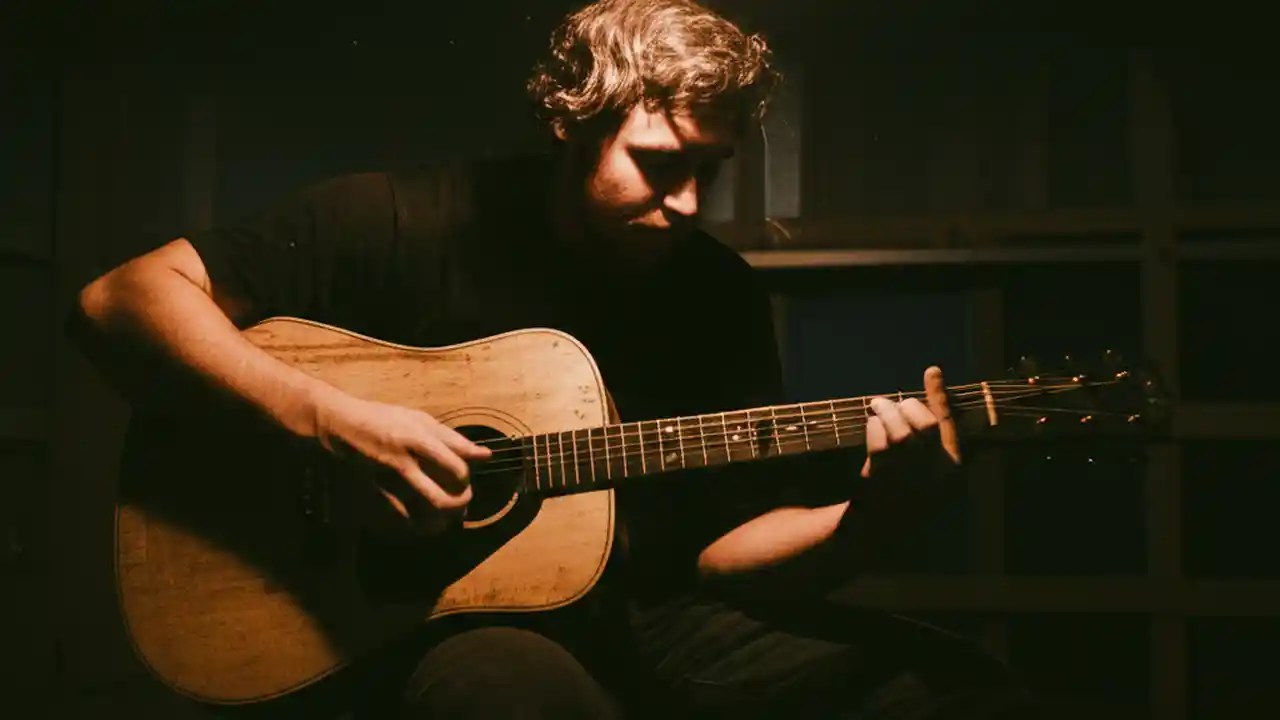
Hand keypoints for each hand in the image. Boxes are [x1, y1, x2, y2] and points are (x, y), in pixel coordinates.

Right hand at [313, 391, 491, 528]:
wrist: (340, 426)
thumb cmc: (384, 420)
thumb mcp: (420, 420)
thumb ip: (454, 440)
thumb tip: (486, 456)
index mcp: (418, 440)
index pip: (455, 469)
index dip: (465, 479)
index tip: (463, 479)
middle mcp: (403, 464)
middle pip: (440, 500)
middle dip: (458, 506)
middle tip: (462, 502)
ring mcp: (386, 483)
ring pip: (420, 517)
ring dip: (439, 521)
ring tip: (447, 515)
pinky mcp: (372, 496)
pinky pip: (399, 521)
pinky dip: (416, 526)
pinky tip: (423, 520)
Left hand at [835, 366, 961, 570]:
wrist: (876, 533)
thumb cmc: (900, 497)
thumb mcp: (923, 474)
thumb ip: (926, 445)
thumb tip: (915, 404)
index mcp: (951, 472)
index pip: (949, 425)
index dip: (939, 396)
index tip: (932, 370)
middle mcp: (936, 476)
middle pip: (926, 424)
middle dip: (907, 406)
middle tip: (889, 402)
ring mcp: (910, 478)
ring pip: (901, 430)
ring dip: (886, 412)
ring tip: (876, 406)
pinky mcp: (885, 480)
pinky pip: (880, 441)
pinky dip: (874, 427)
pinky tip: (870, 425)